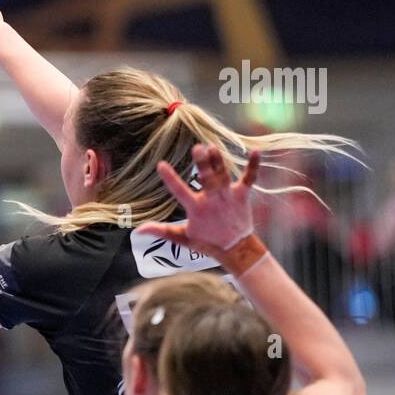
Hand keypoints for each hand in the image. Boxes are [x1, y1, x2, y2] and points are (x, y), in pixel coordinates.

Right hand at [136, 144, 259, 253]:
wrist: (235, 248)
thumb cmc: (207, 242)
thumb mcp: (182, 238)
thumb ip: (161, 231)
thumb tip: (138, 230)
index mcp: (196, 208)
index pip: (180, 191)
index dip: (170, 178)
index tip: (161, 165)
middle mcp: (213, 200)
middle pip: (207, 179)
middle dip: (203, 164)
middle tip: (198, 148)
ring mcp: (228, 196)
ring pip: (223, 175)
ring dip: (218, 161)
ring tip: (212, 147)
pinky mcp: (242, 195)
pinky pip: (249, 178)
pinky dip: (253, 166)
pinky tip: (256, 151)